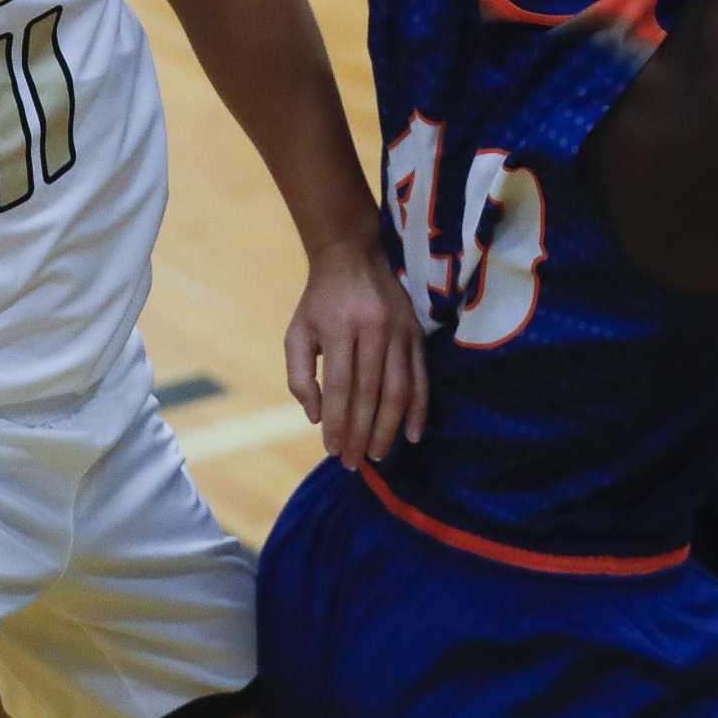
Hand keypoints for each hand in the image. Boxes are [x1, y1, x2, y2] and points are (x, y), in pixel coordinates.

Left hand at [284, 236, 428, 469]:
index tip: (332, 449)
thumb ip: (299, 376)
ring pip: (398, 389)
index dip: (336, 422)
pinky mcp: (416, 333)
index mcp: (338, 327)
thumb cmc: (319, 301)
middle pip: (369, 393)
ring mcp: (398, 331)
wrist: (353, 255)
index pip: (339, 386)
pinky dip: (418, 409)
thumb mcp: (296, 332)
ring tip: (377, 454)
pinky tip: (412, 434)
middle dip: (360, 432)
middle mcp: (371, 329)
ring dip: (388, 428)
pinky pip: (421, 377)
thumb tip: (315, 418)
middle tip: (353, 461)